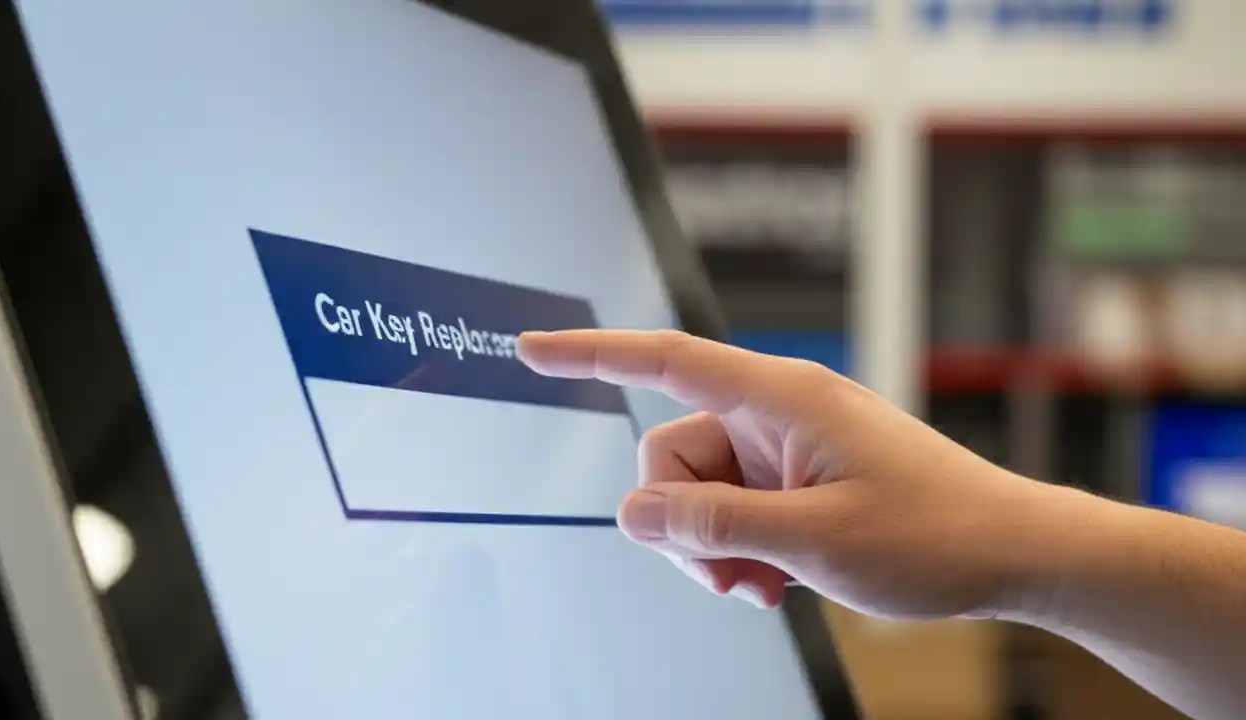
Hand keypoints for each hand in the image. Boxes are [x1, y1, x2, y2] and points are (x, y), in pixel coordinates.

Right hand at [518, 330, 1055, 618]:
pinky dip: (740, 550)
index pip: (666, 361)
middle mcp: (776, 414)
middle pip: (672, 455)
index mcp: (780, 398)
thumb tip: (632, 511)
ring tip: (766, 582)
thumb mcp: (813, 540)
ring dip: (716, 547)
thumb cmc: (934, 534)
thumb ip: (714, 525)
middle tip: (732, 573)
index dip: (593, 354)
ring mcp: (786, 449)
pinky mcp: (797, 480)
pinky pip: (733, 510)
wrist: (1012, 553)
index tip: (533, 349)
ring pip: (699, 493)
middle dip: (684, 523)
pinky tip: (776, 580)